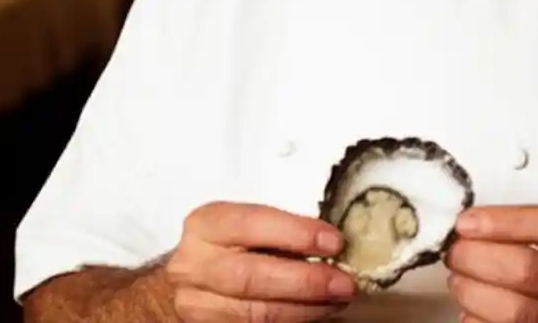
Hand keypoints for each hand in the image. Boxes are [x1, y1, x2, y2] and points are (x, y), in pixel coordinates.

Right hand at [164, 201, 357, 321]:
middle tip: (344, 283)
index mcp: (206, 226)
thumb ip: (279, 232)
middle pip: (251, 276)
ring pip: (254, 313)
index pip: (251, 224)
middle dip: (304, 281)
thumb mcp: (245, 228)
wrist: (193, 281)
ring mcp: (196, 304)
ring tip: (338, 301)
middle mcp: (194, 265)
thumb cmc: (229, 247)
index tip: (334, 242)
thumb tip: (332, 243)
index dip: (295, 234)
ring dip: (305, 309)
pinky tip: (317, 313)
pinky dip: (292, 322)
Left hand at [444, 205, 537, 321]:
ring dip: (472, 292)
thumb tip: (468, 229)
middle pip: (528, 269)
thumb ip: (529, 235)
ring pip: (515, 311)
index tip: (466, 222)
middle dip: (478, 258)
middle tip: (455, 254)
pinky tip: (471, 310)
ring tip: (459, 281)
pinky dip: (476, 320)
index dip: (501, 221)